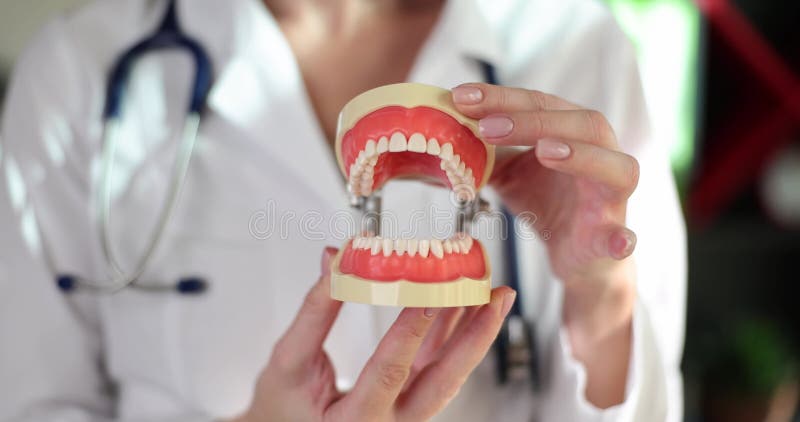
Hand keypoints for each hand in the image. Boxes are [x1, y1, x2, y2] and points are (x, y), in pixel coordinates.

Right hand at [231, 247, 515, 421]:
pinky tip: (457, 304)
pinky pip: (435, 367)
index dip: (411, 330)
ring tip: (488, 292)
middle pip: (443, 381)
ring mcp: (406, 417)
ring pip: (446, 374)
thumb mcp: (288, 365)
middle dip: (475, 335)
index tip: (430, 293)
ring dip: (470, 331)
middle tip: (496, 297)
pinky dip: (449, 334)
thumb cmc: (283, 412)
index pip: (389, 372)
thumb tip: (336, 262)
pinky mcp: (410, 403)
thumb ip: (313, 313)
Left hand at [452, 83, 638, 288]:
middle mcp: (602, 156)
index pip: (542, 103)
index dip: (503, 98)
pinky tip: (618, 239)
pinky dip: (622, 238)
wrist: (575, 255)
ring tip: (545, 150)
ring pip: (617, 168)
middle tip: (486, 127)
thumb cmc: (546, 202)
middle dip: (533, 120)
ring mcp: (611, 198)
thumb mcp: (508, 172)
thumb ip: (485, 150)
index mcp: (574, 133)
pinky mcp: (611, 238)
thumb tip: (442, 127)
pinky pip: (623, 236)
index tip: (460, 97)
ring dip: (582, 155)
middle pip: (582, 124)